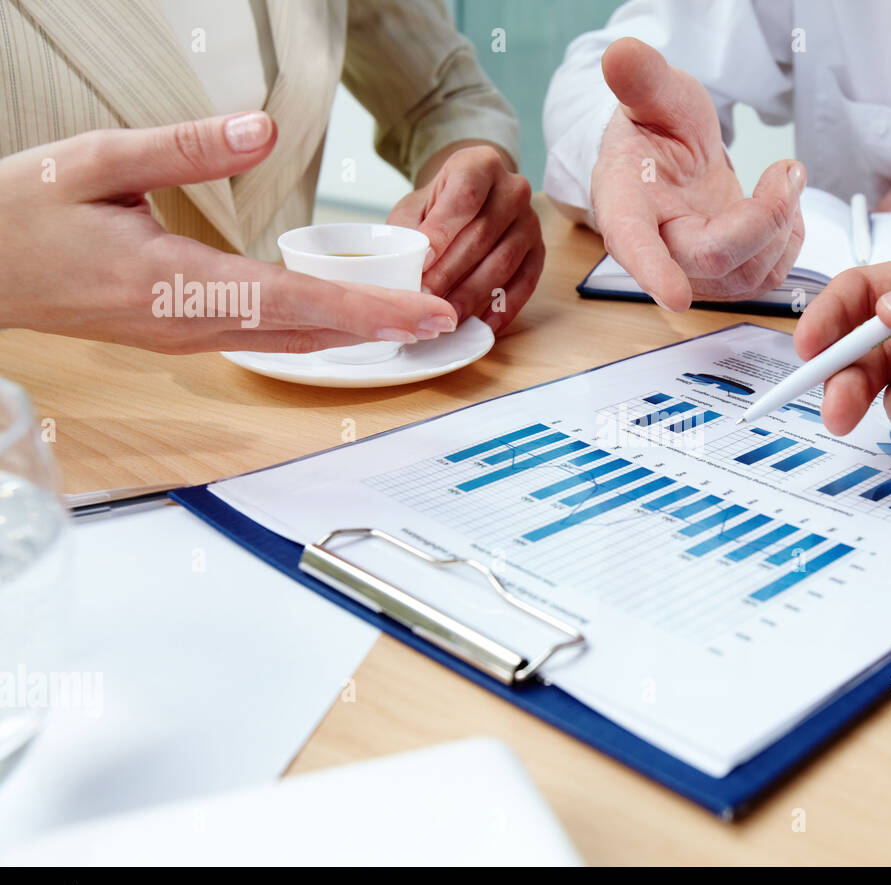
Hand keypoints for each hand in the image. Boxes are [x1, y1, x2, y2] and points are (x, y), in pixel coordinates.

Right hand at [0, 112, 457, 353]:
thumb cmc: (23, 213)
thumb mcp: (98, 163)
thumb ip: (185, 147)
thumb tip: (263, 130)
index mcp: (176, 285)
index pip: (295, 302)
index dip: (367, 310)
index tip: (425, 313)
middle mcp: (191, 323)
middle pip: (306, 333)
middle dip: (379, 330)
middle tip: (443, 320)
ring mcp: (186, 335)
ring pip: (289, 343)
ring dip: (352, 335)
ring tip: (408, 323)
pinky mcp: (180, 332)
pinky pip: (264, 339)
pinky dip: (314, 331)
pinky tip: (340, 321)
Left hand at [388, 142, 542, 333]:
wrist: (472, 200)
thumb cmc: (439, 206)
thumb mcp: (416, 206)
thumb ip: (407, 230)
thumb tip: (401, 267)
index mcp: (480, 165)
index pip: (464, 198)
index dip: (443, 231)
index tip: (423, 261)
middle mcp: (513, 189)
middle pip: (482, 235)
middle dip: (451, 272)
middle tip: (426, 299)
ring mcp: (530, 222)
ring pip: (503, 262)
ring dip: (473, 293)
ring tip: (447, 316)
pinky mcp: (539, 251)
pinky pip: (525, 283)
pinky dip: (504, 307)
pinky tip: (482, 323)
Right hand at [590, 37, 805, 310]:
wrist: (669, 159)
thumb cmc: (656, 130)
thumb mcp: (654, 95)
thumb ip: (641, 79)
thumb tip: (621, 53)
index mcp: (626, 205)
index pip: (633, 243)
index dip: (653, 270)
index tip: (675, 295)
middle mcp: (658, 247)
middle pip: (714, 258)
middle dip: (764, 216)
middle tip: (786, 170)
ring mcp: (695, 271)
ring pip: (750, 273)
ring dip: (783, 223)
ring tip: (784, 175)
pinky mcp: (729, 278)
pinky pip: (771, 275)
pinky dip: (790, 238)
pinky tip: (781, 204)